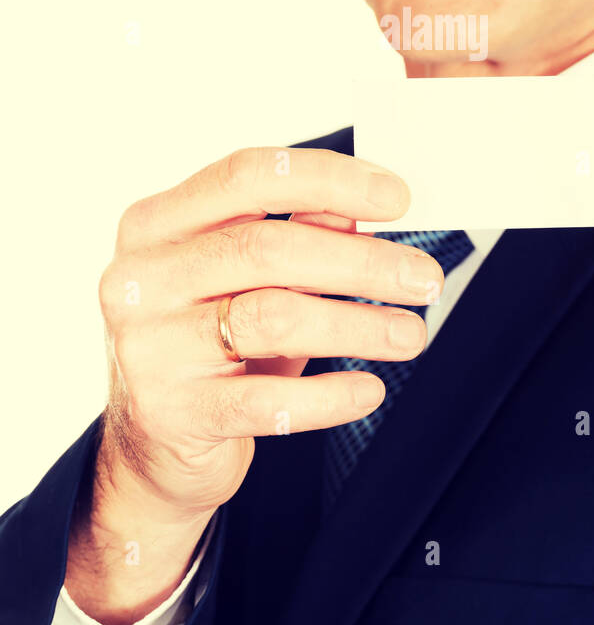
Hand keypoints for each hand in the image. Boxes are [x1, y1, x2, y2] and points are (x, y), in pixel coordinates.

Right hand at [97, 146, 441, 518]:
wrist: (149, 448)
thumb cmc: (206, 346)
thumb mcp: (244, 280)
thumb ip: (296, 233)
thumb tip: (363, 207)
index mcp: (156, 224)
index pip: (246, 176)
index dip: (327, 179)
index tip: (396, 197)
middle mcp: (141, 279)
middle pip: (266, 248)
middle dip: (361, 261)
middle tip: (422, 278)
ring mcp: (148, 347)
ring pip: (272, 318)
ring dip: (358, 325)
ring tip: (409, 334)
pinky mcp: (171, 413)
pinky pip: (265, 400)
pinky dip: (328, 395)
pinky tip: (367, 391)